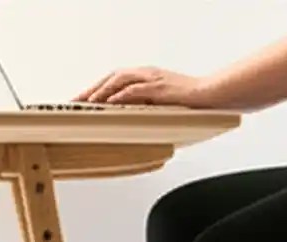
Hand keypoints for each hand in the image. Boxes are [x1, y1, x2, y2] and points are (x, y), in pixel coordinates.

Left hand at [74, 67, 219, 107]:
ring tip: (86, 102)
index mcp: (145, 77)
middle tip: (74, 102)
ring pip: (119, 80)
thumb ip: (141, 108)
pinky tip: (109, 102)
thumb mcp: (158, 104)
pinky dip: (120, 95)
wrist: (211, 96)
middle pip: (112, 77)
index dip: (95, 89)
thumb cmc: (187, 103)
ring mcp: (153, 79)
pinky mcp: (160, 87)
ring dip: (101, 91)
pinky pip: (135, 89)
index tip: (79, 101)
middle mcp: (146, 74)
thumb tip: (120, 121)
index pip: (114, 79)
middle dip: (91, 89)